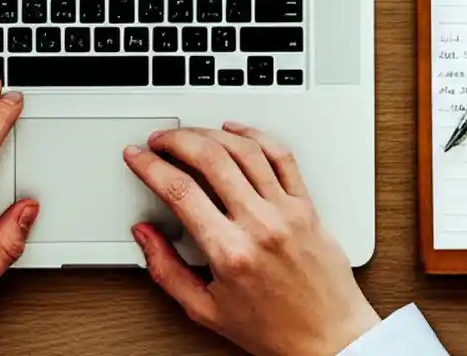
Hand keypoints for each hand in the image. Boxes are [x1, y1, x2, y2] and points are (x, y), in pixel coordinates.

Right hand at [125, 122, 380, 355]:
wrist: (329, 338)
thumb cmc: (273, 330)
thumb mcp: (205, 310)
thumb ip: (167, 270)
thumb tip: (145, 235)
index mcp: (230, 253)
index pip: (180, 191)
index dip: (149, 166)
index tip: (137, 157)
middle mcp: (260, 225)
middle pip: (210, 158)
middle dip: (175, 140)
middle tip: (159, 140)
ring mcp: (287, 212)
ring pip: (244, 150)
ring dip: (209, 133)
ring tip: (190, 134)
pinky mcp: (307, 206)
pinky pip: (282, 156)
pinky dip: (255, 135)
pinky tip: (235, 132)